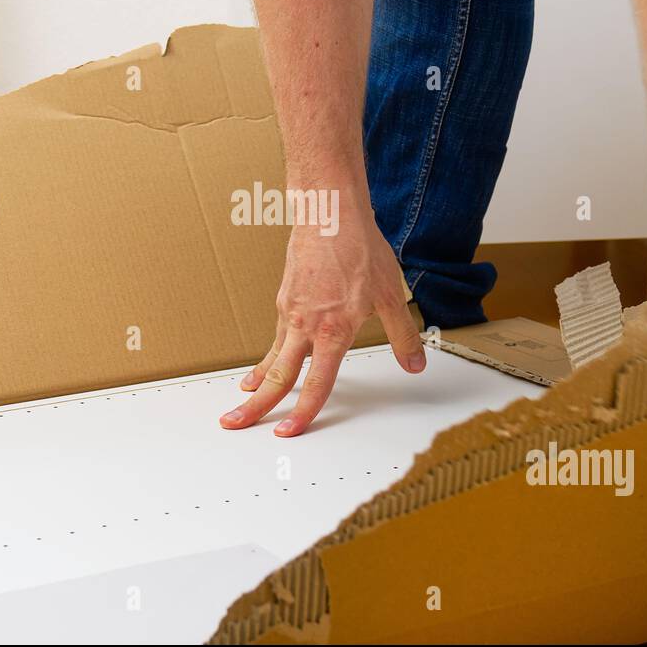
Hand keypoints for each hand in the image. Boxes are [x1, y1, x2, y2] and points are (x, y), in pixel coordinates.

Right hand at [219, 204, 424, 436]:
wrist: (329, 213)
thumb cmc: (359, 250)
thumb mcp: (390, 297)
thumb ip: (402, 336)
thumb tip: (414, 365)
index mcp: (332, 332)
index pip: (316, 385)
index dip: (303, 414)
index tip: (288, 432)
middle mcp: (305, 327)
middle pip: (276, 377)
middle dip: (254, 406)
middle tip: (232, 424)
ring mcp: (290, 311)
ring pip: (272, 355)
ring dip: (258, 380)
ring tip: (244, 396)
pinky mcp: (284, 297)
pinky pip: (276, 334)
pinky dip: (268, 352)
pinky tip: (269, 358)